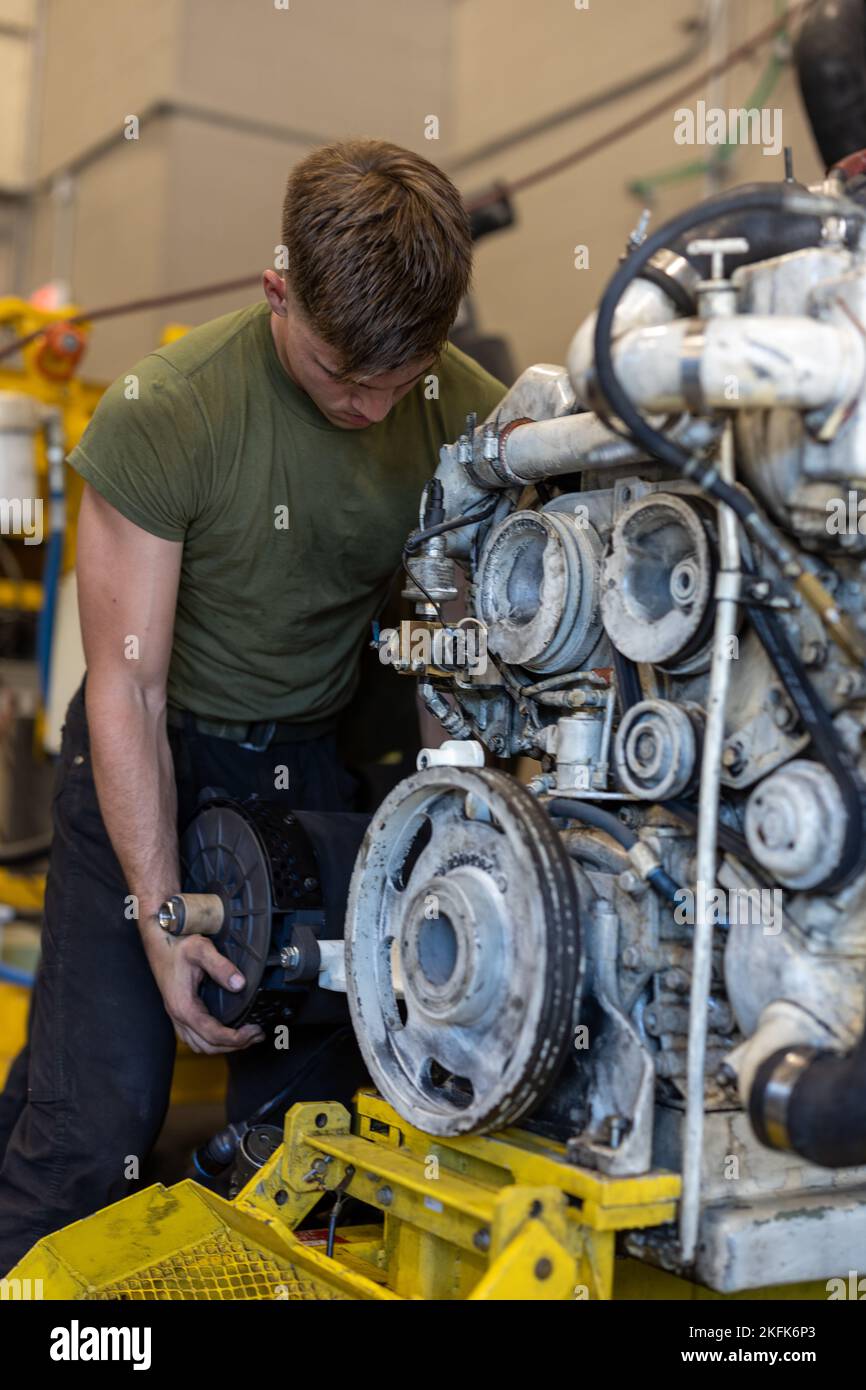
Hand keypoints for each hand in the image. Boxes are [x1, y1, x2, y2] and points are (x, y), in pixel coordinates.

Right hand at [142, 921, 264, 1054]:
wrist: (159, 942)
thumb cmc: (177, 946)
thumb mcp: (200, 949)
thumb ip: (220, 966)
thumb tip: (239, 984)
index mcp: (184, 1006)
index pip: (212, 1035)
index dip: (236, 1038)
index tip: (254, 1031)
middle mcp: (178, 1016)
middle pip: (208, 1046)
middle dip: (235, 1045)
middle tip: (257, 1035)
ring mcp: (177, 1017)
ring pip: (201, 1046)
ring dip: (224, 1046)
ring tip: (246, 1037)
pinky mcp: (179, 1013)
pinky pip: (195, 1038)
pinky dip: (213, 1041)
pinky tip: (226, 1033)